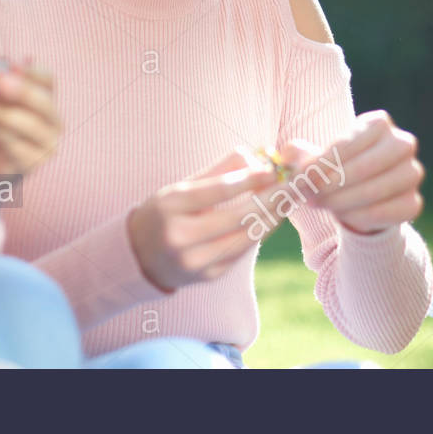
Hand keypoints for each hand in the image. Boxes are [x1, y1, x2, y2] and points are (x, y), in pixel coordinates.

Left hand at [0, 62, 60, 188]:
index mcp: (43, 94)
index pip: (46, 79)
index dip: (31, 72)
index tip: (11, 66)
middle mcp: (52, 117)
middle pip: (45, 102)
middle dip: (23, 92)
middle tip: (2, 84)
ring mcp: (47, 142)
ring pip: (31, 125)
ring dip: (4, 114)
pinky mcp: (34, 162)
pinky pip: (20, 147)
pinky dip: (1, 136)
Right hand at [128, 150, 280, 292]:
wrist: (140, 255)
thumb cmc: (165, 212)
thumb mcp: (181, 186)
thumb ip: (218, 171)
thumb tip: (255, 157)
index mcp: (170, 206)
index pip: (217, 190)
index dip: (248, 179)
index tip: (272, 170)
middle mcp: (180, 237)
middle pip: (236, 216)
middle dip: (269, 199)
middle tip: (292, 186)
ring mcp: (194, 261)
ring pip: (245, 238)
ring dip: (271, 218)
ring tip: (287, 201)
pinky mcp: (208, 276)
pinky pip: (242, 252)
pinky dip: (259, 233)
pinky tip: (272, 219)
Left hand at [284, 110, 423, 234]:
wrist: (359, 197)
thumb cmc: (335, 168)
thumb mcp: (315, 158)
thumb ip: (298, 154)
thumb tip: (284, 155)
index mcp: (379, 123)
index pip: (346, 144)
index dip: (319, 164)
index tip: (299, 178)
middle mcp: (403, 143)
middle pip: (362, 167)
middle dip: (329, 184)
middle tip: (307, 194)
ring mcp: (412, 173)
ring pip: (374, 190)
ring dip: (340, 201)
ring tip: (319, 203)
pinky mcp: (413, 203)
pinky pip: (385, 212)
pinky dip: (358, 216)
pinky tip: (340, 215)